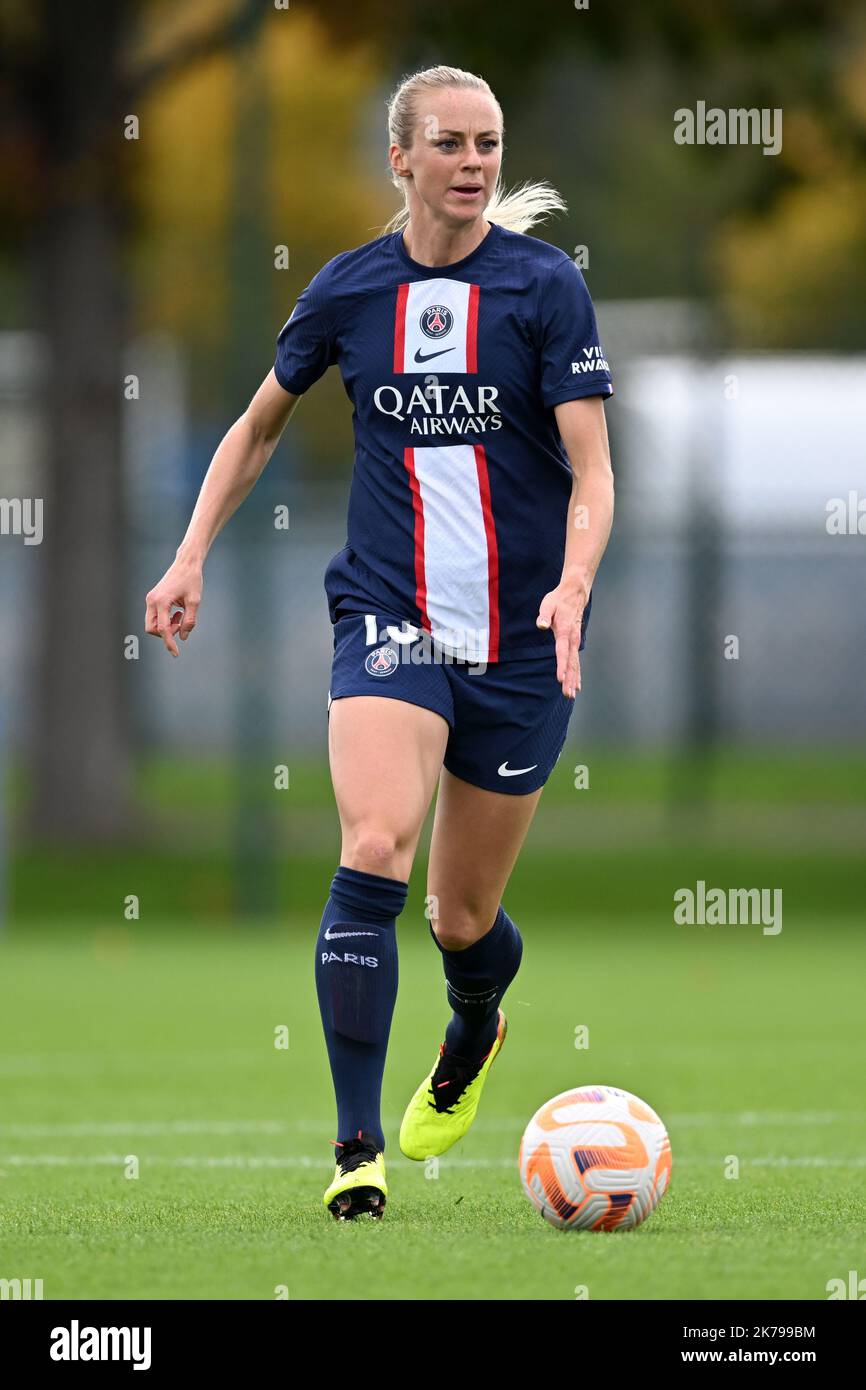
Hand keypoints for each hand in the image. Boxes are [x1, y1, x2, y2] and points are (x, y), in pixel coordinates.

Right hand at [145, 559, 202, 656]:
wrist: (186, 564)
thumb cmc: (192, 580)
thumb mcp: (195, 601)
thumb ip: (190, 621)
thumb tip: (183, 638)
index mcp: (162, 601)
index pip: (162, 629)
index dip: (169, 643)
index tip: (176, 654)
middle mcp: (152, 600)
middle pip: (152, 629)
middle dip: (166, 633)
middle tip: (181, 624)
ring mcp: (150, 599)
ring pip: (152, 624)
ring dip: (166, 626)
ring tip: (181, 616)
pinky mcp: (152, 598)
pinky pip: (154, 617)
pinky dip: (165, 620)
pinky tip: (177, 612)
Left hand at [536, 583, 585, 697]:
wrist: (575, 594)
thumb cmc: (558, 600)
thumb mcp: (548, 604)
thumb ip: (544, 616)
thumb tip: (541, 625)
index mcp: (564, 631)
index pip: (562, 652)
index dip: (562, 666)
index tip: (561, 679)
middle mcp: (572, 639)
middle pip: (572, 663)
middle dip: (569, 680)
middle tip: (567, 694)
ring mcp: (575, 642)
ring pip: (576, 665)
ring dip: (574, 680)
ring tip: (571, 694)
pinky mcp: (575, 643)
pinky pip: (577, 662)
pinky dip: (577, 674)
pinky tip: (577, 685)